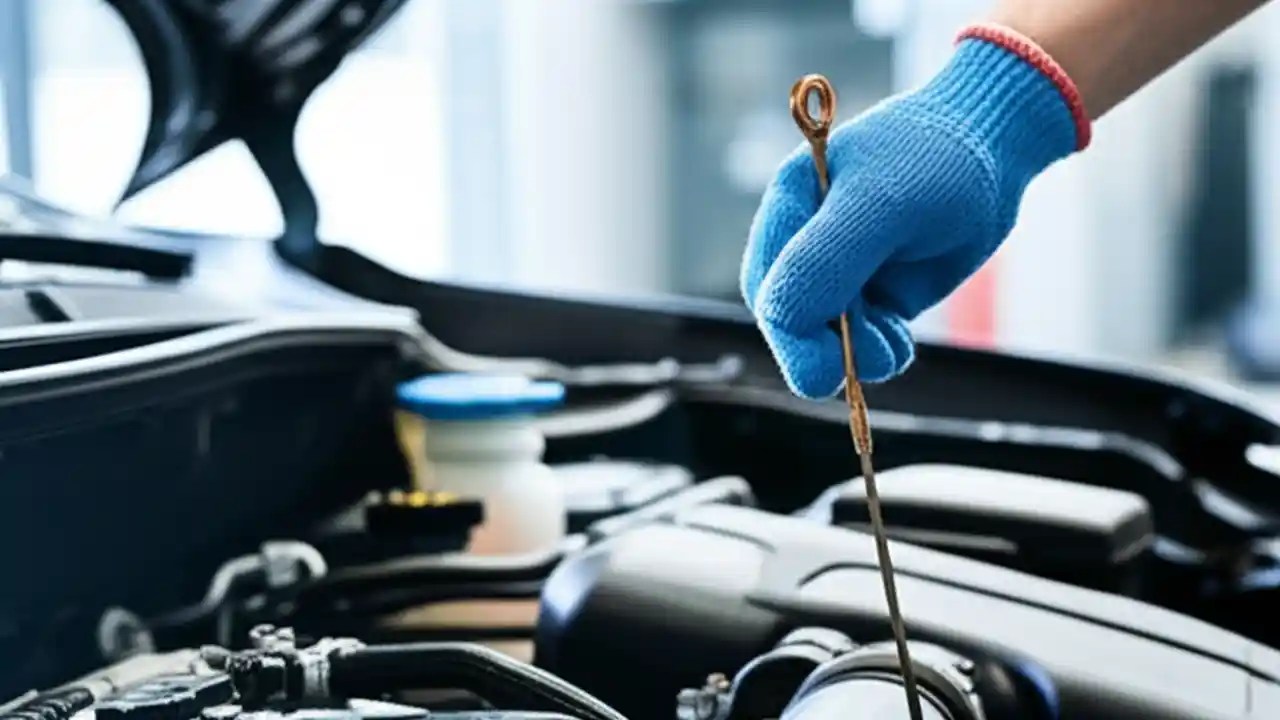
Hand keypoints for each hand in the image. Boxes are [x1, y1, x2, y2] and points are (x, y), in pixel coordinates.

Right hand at [741, 35, 1082, 398]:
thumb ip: (823, 261)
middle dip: (826, 347)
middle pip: (791, 317)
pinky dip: (881, 351)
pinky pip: (862, 339)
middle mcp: (805, 239)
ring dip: (860, 353)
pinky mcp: (874, 290)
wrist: (994, 144)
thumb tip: (782, 323)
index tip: (827, 369)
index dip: (790, 334)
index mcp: (790, 207)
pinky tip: (901, 340)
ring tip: (897, 343)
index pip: (769, 287)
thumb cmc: (937, 159)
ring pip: (826, 335)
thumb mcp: (880, 207)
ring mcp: (839, 267)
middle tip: (876, 355)